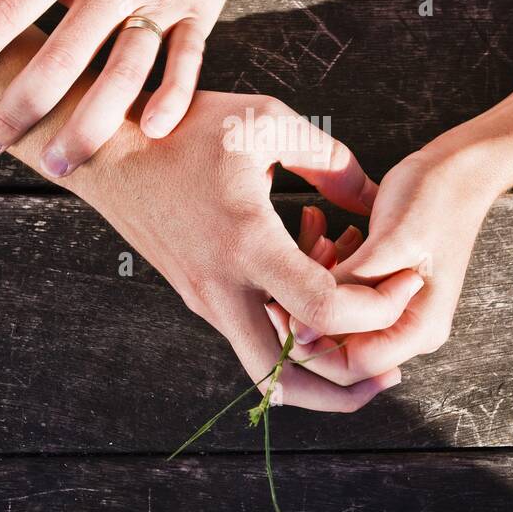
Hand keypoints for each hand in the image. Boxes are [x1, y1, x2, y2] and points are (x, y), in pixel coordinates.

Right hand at [72, 91, 422, 410]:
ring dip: (317, 369)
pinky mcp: (199, 298)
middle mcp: (221, 286)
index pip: (323, 309)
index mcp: (245, 242)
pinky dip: (290, 341)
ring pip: (266, 369)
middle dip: (346, 390)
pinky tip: (320, 303)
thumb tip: (373, 196)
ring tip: (364, 342)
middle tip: (390, 372)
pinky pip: (251, 340)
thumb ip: (329, 158)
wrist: (106, 154)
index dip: (377, 308)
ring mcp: (205, 300)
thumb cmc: (182, 128)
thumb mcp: (264, 122)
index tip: (407, 282)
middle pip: (286, 380)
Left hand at [276, 140, 499, 385]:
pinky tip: (325, 235)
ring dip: (315, 284)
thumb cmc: (433, 197)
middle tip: (291, 264)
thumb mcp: (388, 242)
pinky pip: (341, 296)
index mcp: (420, 328)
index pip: (353, 367)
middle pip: (339, 350)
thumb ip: (347, 290)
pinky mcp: (381, 290)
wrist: (460, 169)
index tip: (282, 302)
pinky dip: (325, 270)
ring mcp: (395, 311)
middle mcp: (408, 329)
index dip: (311, 344)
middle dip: (308, 313)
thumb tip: (300, 330)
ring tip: (318, 236)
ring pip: (335, 322)